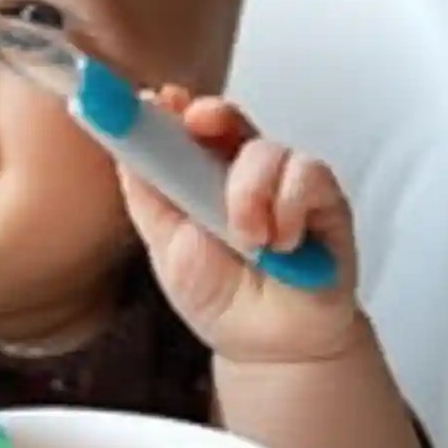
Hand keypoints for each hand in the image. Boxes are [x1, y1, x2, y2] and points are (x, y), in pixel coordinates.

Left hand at [119, 86, 364, 363]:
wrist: (266, 346)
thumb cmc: (216, 295)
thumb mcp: (165, 246)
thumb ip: (147, 197)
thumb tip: (123, 147)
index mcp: (196, 177)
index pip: (182, 130)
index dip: (168, 110)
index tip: (155, 100)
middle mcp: (239, 172)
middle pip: (226, 120)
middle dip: (210, 115)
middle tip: (198, 122)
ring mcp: (282, 182)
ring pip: (265, 149)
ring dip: (248, 192)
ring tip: (247, 240)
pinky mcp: (324, 198)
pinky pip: (307, 175)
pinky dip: (289, 206)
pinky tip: (282, 243)